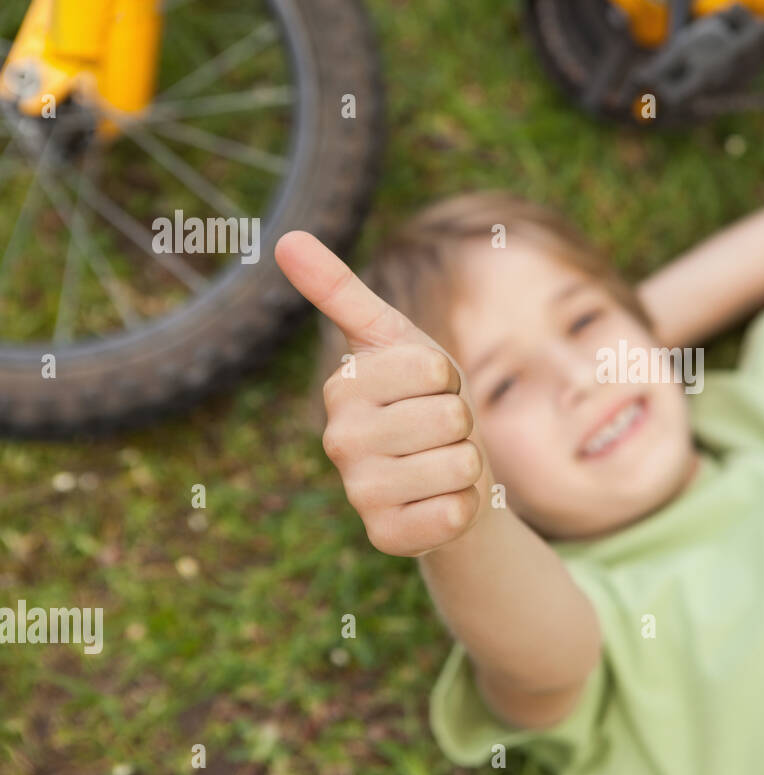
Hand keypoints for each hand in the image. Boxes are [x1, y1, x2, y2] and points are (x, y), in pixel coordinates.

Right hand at [275, 231, 484, 555]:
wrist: (445, 478)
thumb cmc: (422, 401)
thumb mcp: (393, 339)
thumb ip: (341, 291)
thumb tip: (287, 237)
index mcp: (343, 388)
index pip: (431, 369)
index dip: (447, 378)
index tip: (429, 389)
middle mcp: (340, 441)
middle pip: (450, 418)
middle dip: (460, 424)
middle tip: (437, 433)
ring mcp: (359, 494)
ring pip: (460, 465)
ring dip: (466, 465)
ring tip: (439, 466)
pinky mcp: (386, 537)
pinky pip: (455, 513)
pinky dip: (463, 508)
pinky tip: (439, 505)